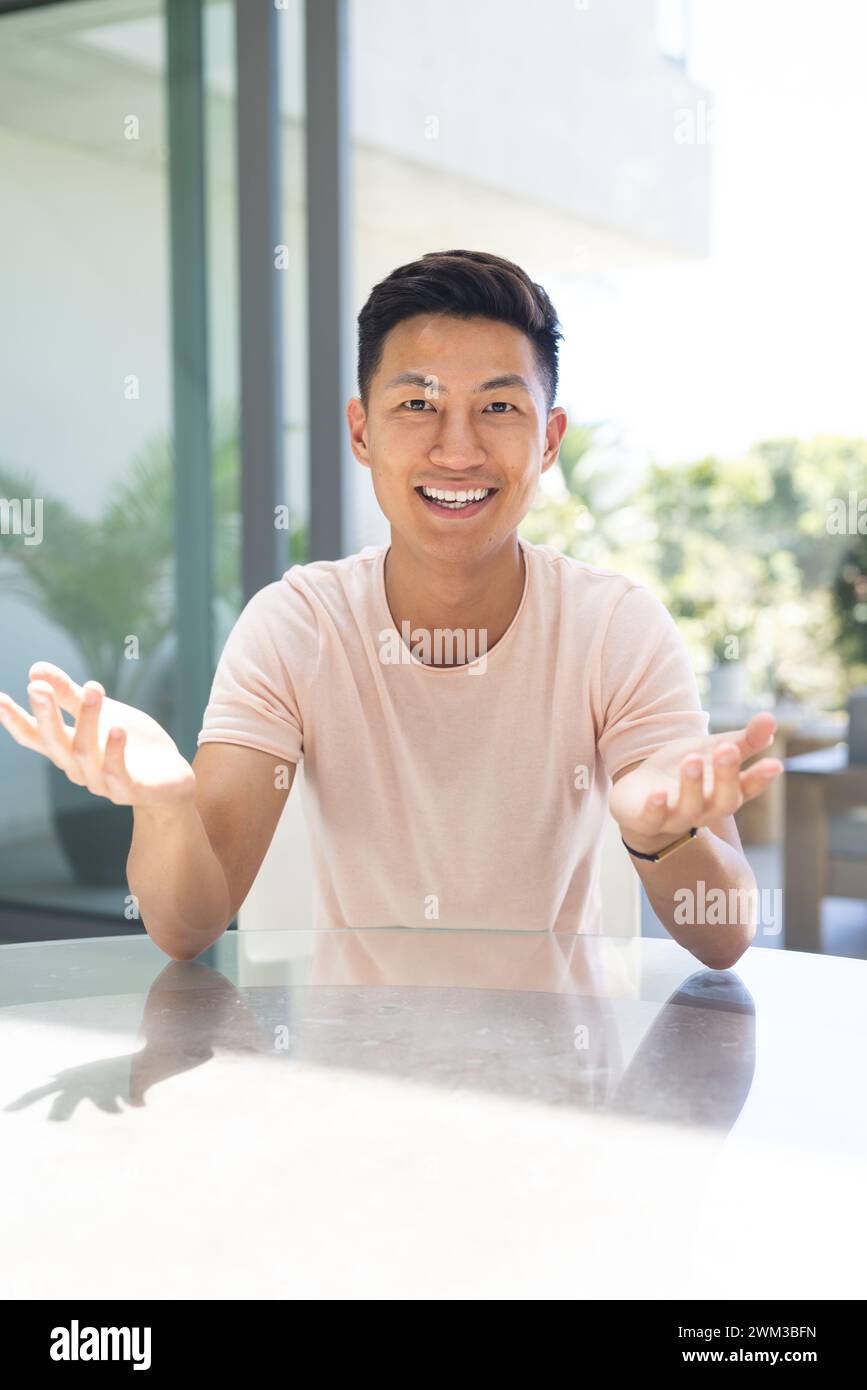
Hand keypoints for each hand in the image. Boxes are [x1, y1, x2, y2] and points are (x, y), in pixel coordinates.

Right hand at [0, 661, 194, 807]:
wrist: (171, 782)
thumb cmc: (132, 744)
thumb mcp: (101, 713)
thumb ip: (69, 695)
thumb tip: (35, 669)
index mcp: (68, 749)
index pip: (35, 736)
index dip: (15, 720)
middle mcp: (79, 768)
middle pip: (55, 743)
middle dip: (46, 715)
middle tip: (38, 687)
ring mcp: (103, 782)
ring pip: (86, 753)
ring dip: (87, 721)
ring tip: (93, 690)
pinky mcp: (132, 789)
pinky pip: (118, 773)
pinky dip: (115, 752)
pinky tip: (117, 729)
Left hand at [608, 711, 783, 853]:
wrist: (640, 797)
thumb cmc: (683, 771)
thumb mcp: (711, 750)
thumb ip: (742, 740)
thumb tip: (771, 718)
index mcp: (724, 792)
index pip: (747, 788)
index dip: (760, 778)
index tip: (775, 764)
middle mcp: (705, 809)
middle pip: (723, 801)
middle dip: (726, 776)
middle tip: (728, 749)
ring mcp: (675, 817)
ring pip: (689, 808)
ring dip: (691, 785)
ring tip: (692, 759)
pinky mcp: (646, 820)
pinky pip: (652, 819)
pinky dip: (655, 808)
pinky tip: (657, 793)